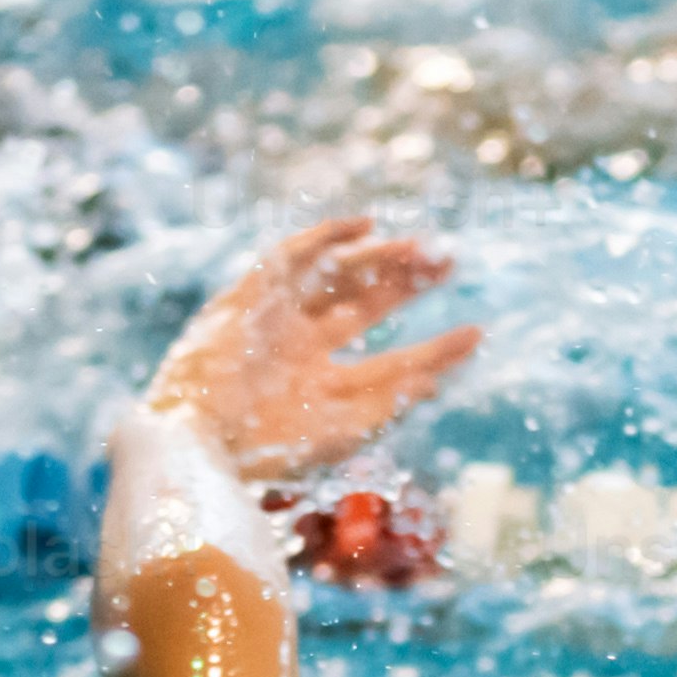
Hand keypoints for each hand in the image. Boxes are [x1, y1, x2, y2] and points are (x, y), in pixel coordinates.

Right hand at [148, 217, 474, 484]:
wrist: (200, 439)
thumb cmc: (271, 450)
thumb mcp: (349, 427)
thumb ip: (396, 397)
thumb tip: (443, 372)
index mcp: (322, 393)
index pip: (389, 363)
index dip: (434, 350)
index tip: (476, 332)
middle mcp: (301, 353)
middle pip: (365, 306)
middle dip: (408, 283)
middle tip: (450, 260)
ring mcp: (275, 323)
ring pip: (336, 278)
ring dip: (379, 258)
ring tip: (422, 247)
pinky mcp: (250, 298)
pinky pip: (291, 257)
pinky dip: (326, 238)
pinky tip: (365, 225)